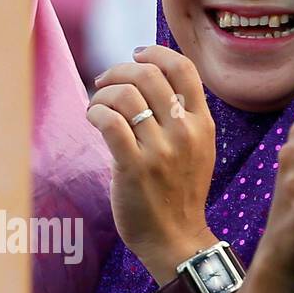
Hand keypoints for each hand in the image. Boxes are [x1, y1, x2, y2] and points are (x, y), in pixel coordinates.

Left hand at [86, 45, 217, 281]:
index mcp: (201, 123)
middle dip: (119, 71)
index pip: (183, 68)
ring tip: (96, 106)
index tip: (136, 55)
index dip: (155, 52)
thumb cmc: (179, 194)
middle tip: (104, 82)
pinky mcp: (134, 168)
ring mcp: (160, 151)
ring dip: (102, 94)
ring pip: (125, 96)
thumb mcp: (197, 150)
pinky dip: (95, 113)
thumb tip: (153, 79)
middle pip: (149, 75)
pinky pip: (110, 122)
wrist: (176, 239)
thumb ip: (182, 117)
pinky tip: (92, 119)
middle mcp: (184, 132)